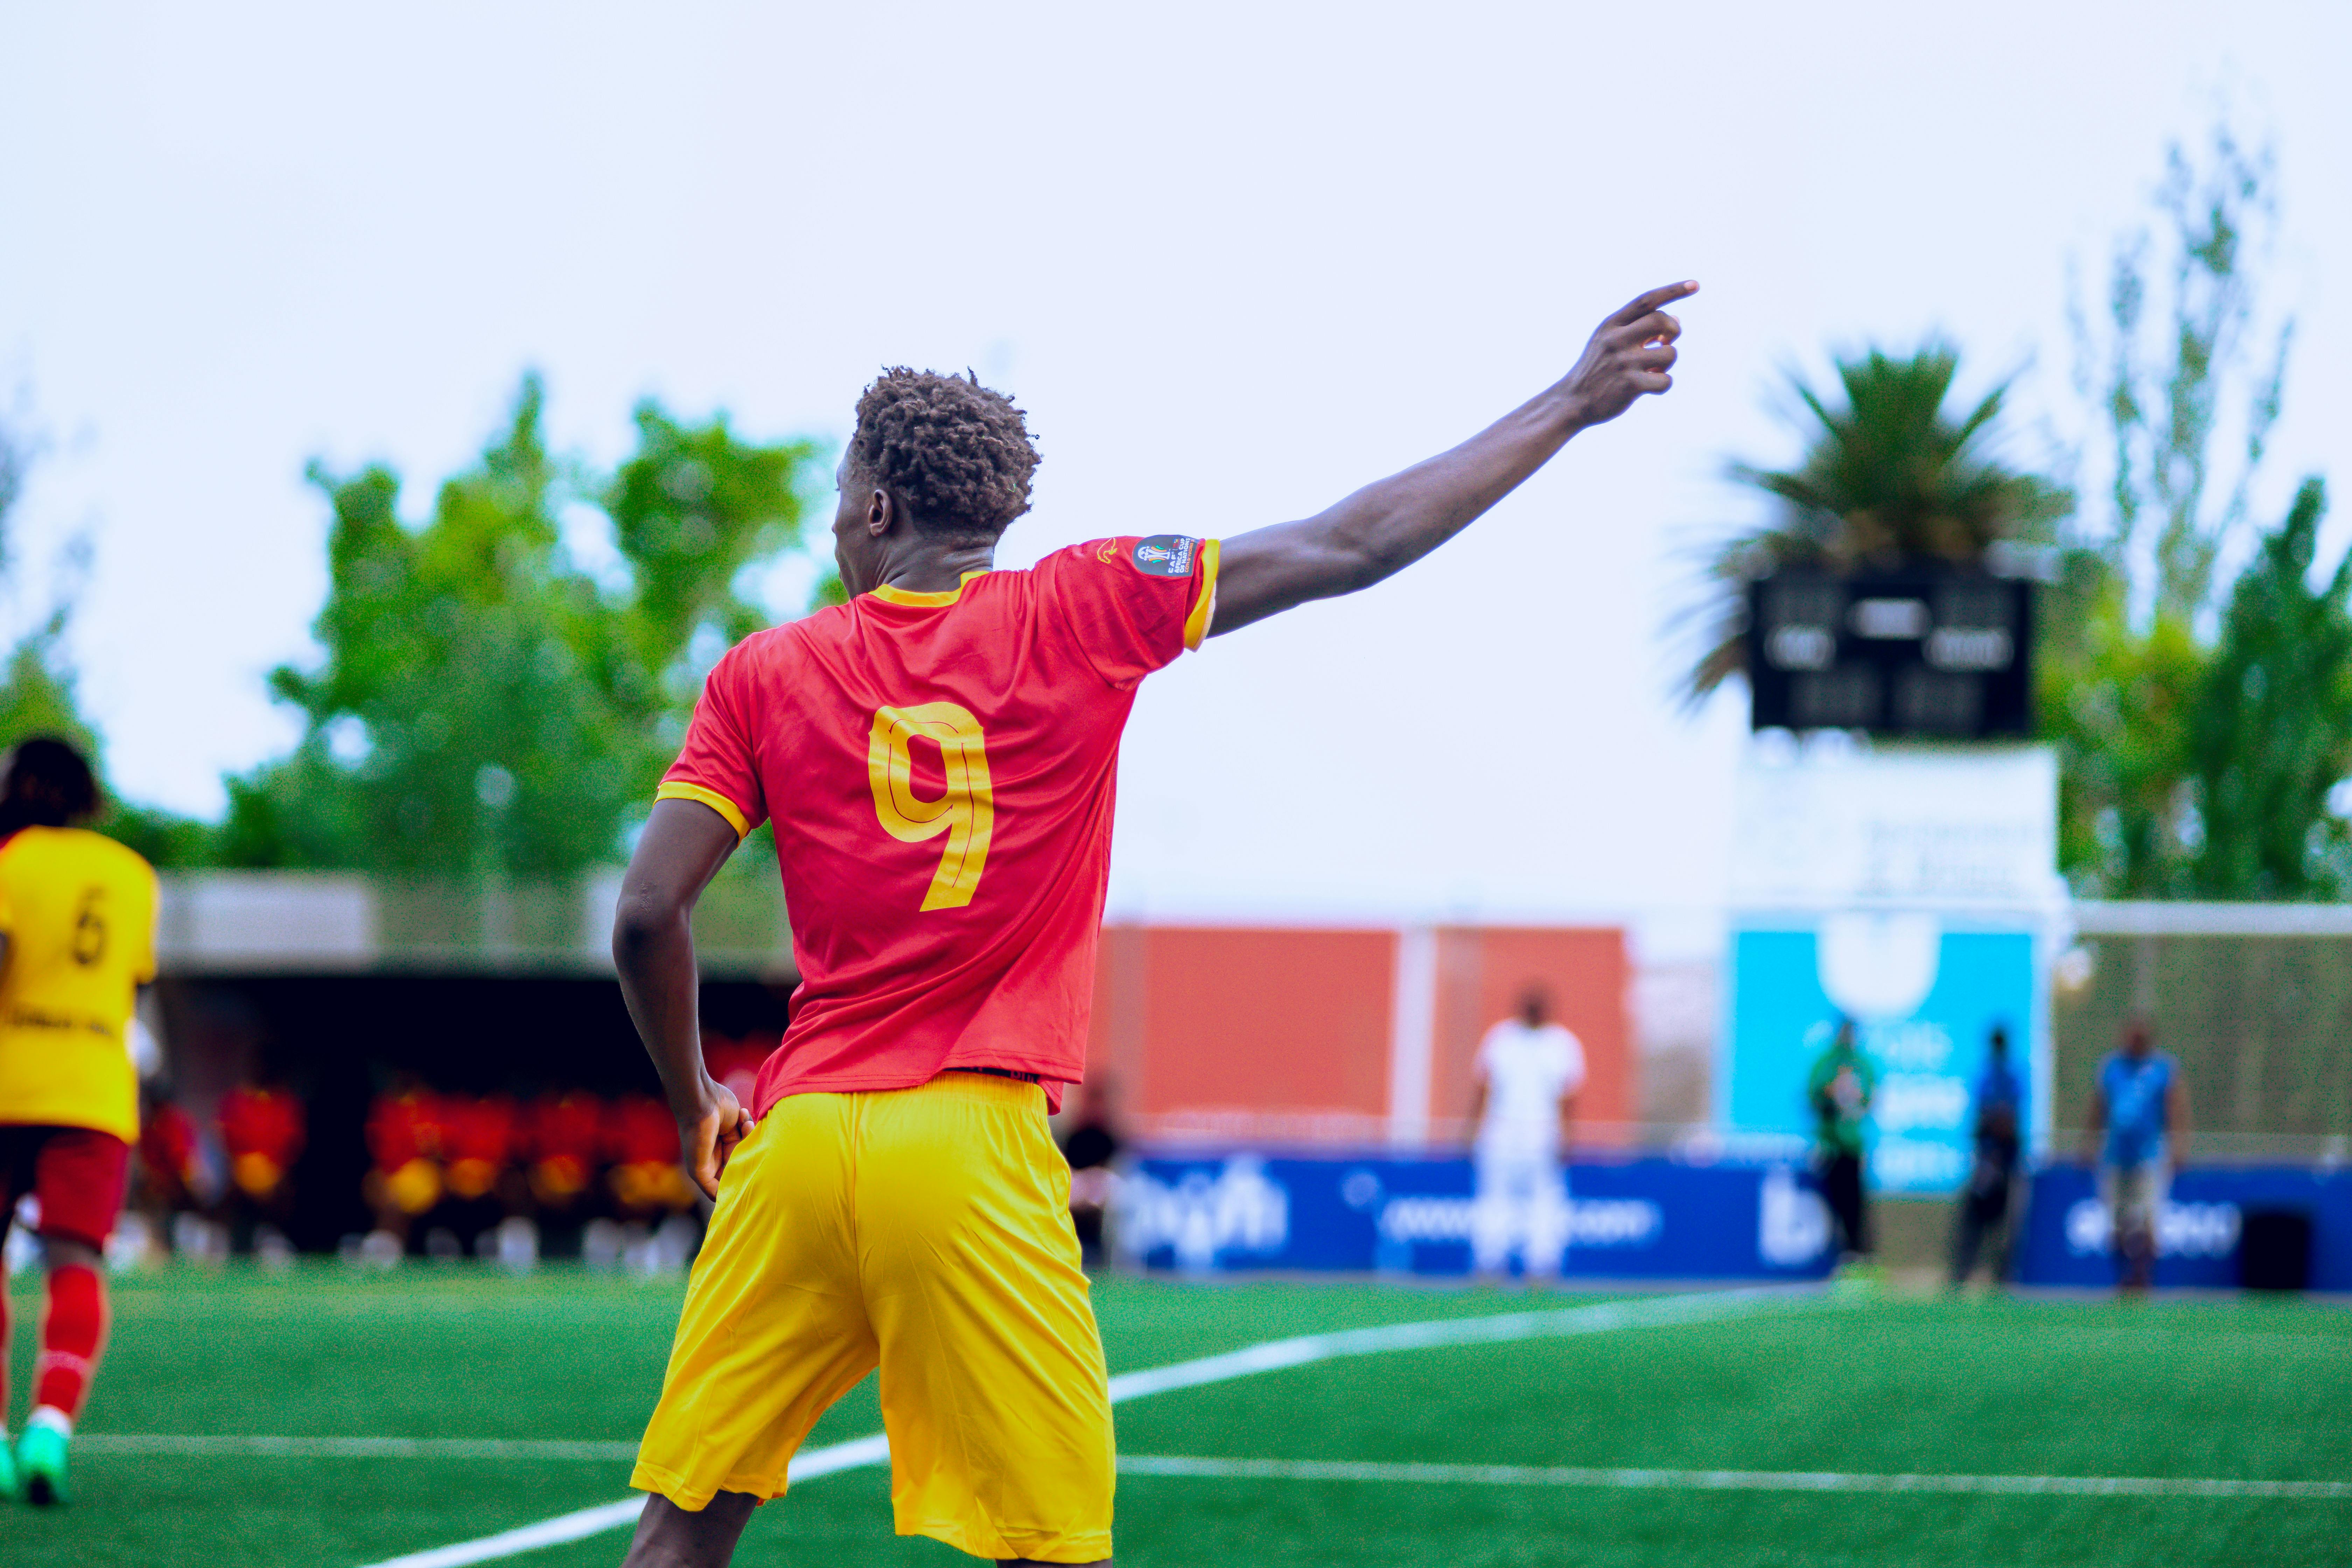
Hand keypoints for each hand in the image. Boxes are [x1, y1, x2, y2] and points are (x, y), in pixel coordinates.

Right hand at [676, 1076, 754, 1200]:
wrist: (701, 1100)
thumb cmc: (697, 1134)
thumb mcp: (699, 1167)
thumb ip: (709, 1186)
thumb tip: (723, 1202)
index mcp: (707, 1169)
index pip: (725, 1184)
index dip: (736, 1184)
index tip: (749, 1183)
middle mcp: (718, 1157)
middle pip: (740, 1167)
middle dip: (747, 1159)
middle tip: (751, 1150)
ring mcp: (728, 1142)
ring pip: (747, 1149)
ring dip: (748, 1136)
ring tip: (744, 1125)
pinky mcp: (737, 1127)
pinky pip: (749, 1132)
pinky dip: (748, 1124)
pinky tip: (742, 1115)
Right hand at [1558, 280, 1695, 427]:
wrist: (1572, 401)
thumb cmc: (1597, 370)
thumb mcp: (1608, 341)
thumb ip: (1638, 328)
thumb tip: (1677, 318)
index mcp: (1611, 325)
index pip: (1646, 301)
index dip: (1673, 291)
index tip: (1695, 285)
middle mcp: (1616, 340)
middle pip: (1661, 320)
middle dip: (1673, 330)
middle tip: (1666, 341)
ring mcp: (1623, 362)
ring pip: (1669, 353)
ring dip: (1667, 362)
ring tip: (1653, 369)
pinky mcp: (1630, 385)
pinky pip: (1666, 381)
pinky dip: (1663, 383)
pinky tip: (1650, 386)